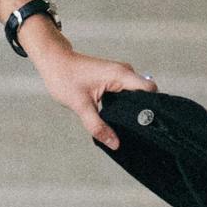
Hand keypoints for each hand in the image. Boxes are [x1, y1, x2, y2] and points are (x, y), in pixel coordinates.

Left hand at [26, 26, 147, 154]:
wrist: (54, 62)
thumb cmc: (64, 77)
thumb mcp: (80, 106)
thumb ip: (97, 126)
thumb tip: (115, 144)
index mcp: (120, 75)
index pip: (150, 90)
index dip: (153, 108)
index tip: (149, 126)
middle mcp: (124, 72)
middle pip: (146, 94)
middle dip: (143, 112)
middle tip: (139, 133)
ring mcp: (120, 75)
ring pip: (137, 95)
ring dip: (133, 110)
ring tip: (129, 129)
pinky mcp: (114, 79)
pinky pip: (128, 94)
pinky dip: (126, 106)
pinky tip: (120, 120)